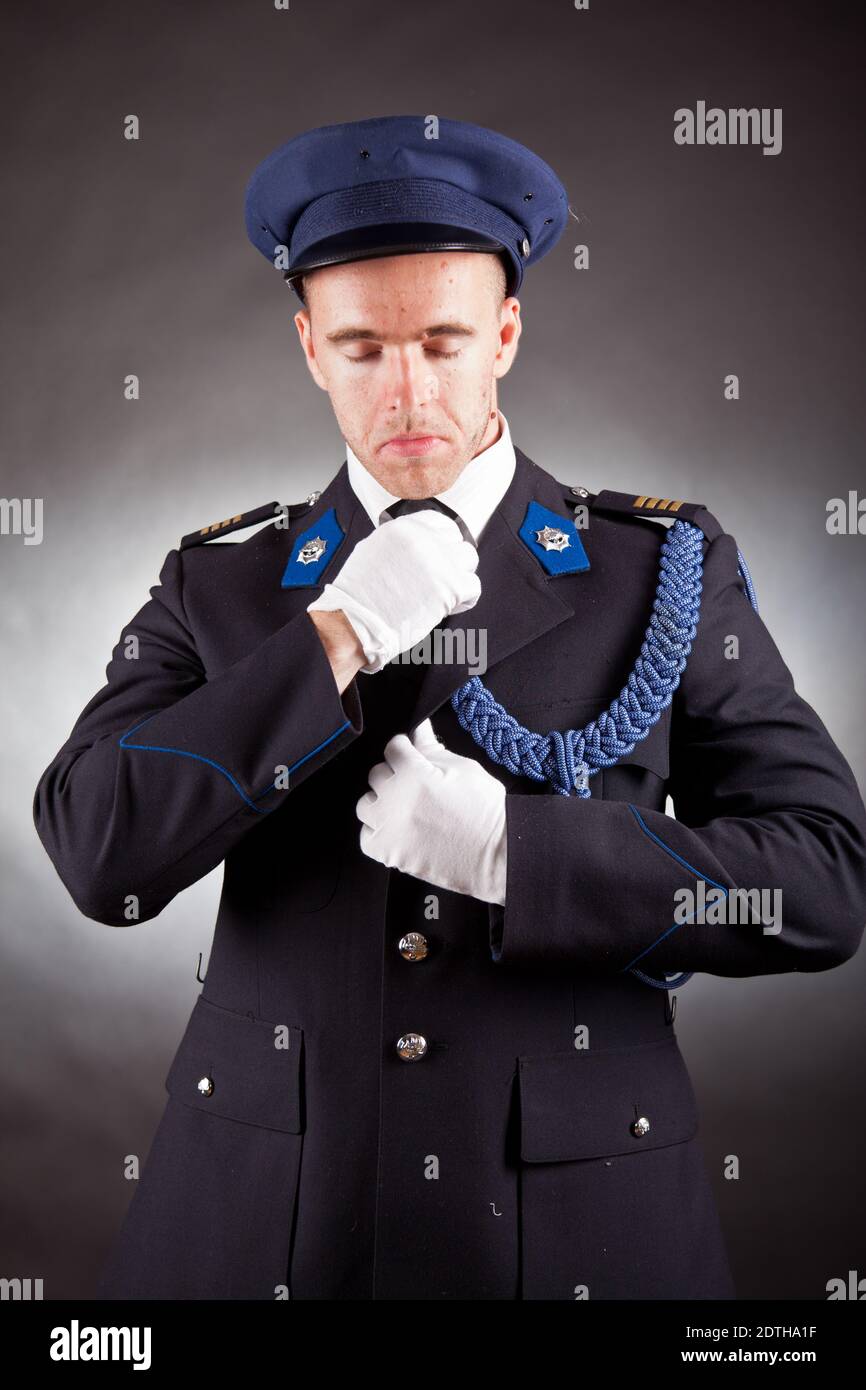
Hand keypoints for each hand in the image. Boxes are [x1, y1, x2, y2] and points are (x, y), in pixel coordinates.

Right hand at [307, 511, 480, 672]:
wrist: (355, 623)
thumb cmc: (358, 596)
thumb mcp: (372, 551)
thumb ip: (399, 543)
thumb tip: (417, 544)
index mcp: (403, 529)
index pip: (440, 523)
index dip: (442, 541)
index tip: (439, 554)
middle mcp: (423, 540)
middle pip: (457, 540)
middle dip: (451, 560)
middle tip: (441, 577)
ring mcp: (439, 562)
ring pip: (469, 559)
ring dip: (460, 576)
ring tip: (444, 591)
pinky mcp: (450, 587)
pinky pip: (474, 587)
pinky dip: (465, 599)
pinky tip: (448, 606)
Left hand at [356, 718, 506, 903]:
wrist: (496, 854)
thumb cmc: (485, 812)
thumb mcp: (463, 768)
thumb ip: (433, 748)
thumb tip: (420, 728)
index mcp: (413, 772)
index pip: (392, 747)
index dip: (405, 749)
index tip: (411, 756)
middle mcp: (395, 798)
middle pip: (377, 774)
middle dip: (394, 774)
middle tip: (415, 785)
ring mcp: (389, 827)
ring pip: (366, 804)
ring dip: (381, 802)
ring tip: (403, 808)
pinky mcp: (389, 853)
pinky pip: (366, 836)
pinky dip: (378, 832)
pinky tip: (398, 830)